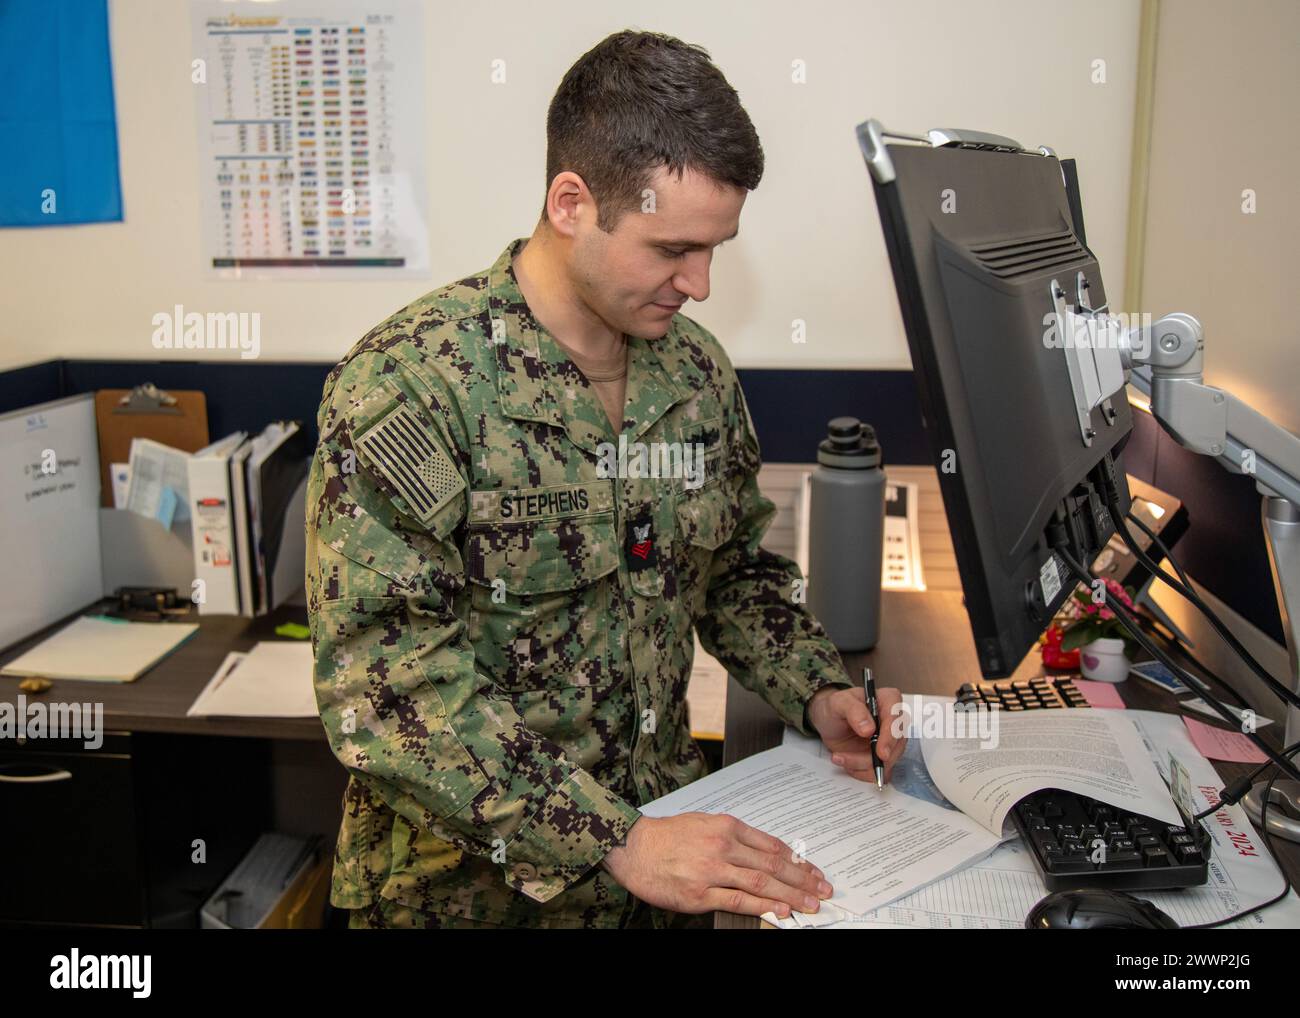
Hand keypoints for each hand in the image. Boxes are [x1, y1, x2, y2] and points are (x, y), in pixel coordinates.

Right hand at [600, 813, 832, 918]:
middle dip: (803, 880)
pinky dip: (764, 906)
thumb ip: (735, 838)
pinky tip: (781, 912)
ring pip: (762, 882)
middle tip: (824, 890)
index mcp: (727, 826)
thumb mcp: (705, 824)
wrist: (634, 847)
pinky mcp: (701, 893)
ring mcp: (713, 870)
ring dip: (791, 895)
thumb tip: (767, 854)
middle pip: (773, 865)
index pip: (772, 846)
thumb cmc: (668, 836)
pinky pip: (739, 900)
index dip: (798, 862)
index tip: (814, 872)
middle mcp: (723, 845)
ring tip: (811, 905)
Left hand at [807, 685, 906, 783]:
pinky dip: (862, 772)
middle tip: (849, 760)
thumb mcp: (839, 702)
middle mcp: (894, 721)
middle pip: (896, 745)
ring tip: (840, 758)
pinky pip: (880, 771)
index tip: (881, 752)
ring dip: (862, 765)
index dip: (890, 737)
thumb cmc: (836, 707)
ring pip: (888, 762)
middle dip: (873, 758)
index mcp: (889, 701)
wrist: (829, 720)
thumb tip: (869, 729)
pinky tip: (847, 763)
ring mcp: (890, 741)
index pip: (897, 719)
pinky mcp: (883, 756)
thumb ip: (854, 711)